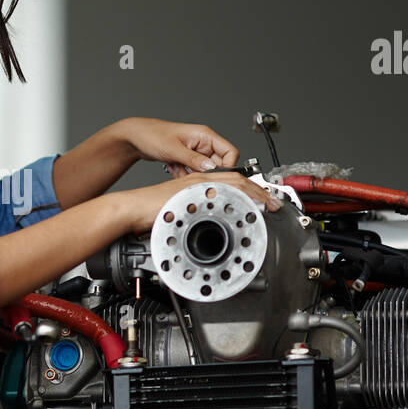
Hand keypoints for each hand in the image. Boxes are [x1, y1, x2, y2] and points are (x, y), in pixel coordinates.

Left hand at [117, 117, 240, 174]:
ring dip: (190, 175)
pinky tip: (172, 168)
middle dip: (202, 173)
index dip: (226, 166)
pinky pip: (192, 173)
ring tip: (176, 167)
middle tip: (188, 173)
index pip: (229, 152)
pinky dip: (182, 175)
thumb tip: (211, 169)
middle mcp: (203, 143)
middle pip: (216, 165)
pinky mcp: (187, 159)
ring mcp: (195, 152)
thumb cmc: (152, 135)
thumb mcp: (174, 149)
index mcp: (205, 135)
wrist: (135, 137)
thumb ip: (194, 160)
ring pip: (203, 172)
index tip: (214, 176)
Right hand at [124, 172, 281, 234]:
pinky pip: (219, 192)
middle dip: (260, 191)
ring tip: (268, 205)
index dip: (253, 190)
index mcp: (198, 184)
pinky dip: (237, 197)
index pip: (233, 182)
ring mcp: (196, 185)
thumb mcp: (179, 210)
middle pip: (238, 180)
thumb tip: (209, 227)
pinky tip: (248, 204)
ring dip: (255, 193)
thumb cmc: (149, 212)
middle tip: (275, 203)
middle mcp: (200, 181)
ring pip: (233, 183)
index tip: (266, 201)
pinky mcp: (192, 192)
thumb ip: (196, 214)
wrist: (132, 209)